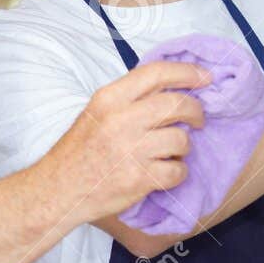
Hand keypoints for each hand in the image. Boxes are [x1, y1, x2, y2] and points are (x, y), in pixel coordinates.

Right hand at [47, 60, 209, 220]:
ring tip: (170, 152)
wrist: (58, 190)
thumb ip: (130, 99)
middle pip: (177, 104)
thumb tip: (171, 88)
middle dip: (195, 111)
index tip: (205, 78)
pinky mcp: (139, 178)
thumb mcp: (97, 113)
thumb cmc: (79, 151)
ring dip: (183, 147)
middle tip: (197, 120)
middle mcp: (121, 120)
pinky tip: (164, 173)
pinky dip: (177, 173)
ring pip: (181, 140)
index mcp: (109, 98)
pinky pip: (177, 171)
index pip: (157, 73)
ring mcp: (131, 150)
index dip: (187, 72)